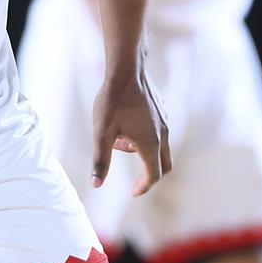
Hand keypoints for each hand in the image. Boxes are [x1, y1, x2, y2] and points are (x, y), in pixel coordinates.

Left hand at [91, 64, 172, 196]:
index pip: (153, 175)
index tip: (133, 192)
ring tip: (118, 140)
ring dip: (143, 152)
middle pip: (165, 165)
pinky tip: (126, 125)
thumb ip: (100, 161)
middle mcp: (163, 134)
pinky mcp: (162, 110)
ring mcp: (165, 121)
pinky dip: (146, 138)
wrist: (126, 70)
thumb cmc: (112, 102)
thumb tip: (96, 184)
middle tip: (136, 179)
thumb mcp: (101, 134)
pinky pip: (159, 132)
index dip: (143, 187)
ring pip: (160, 147)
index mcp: (150, 144)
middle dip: (150, 174)